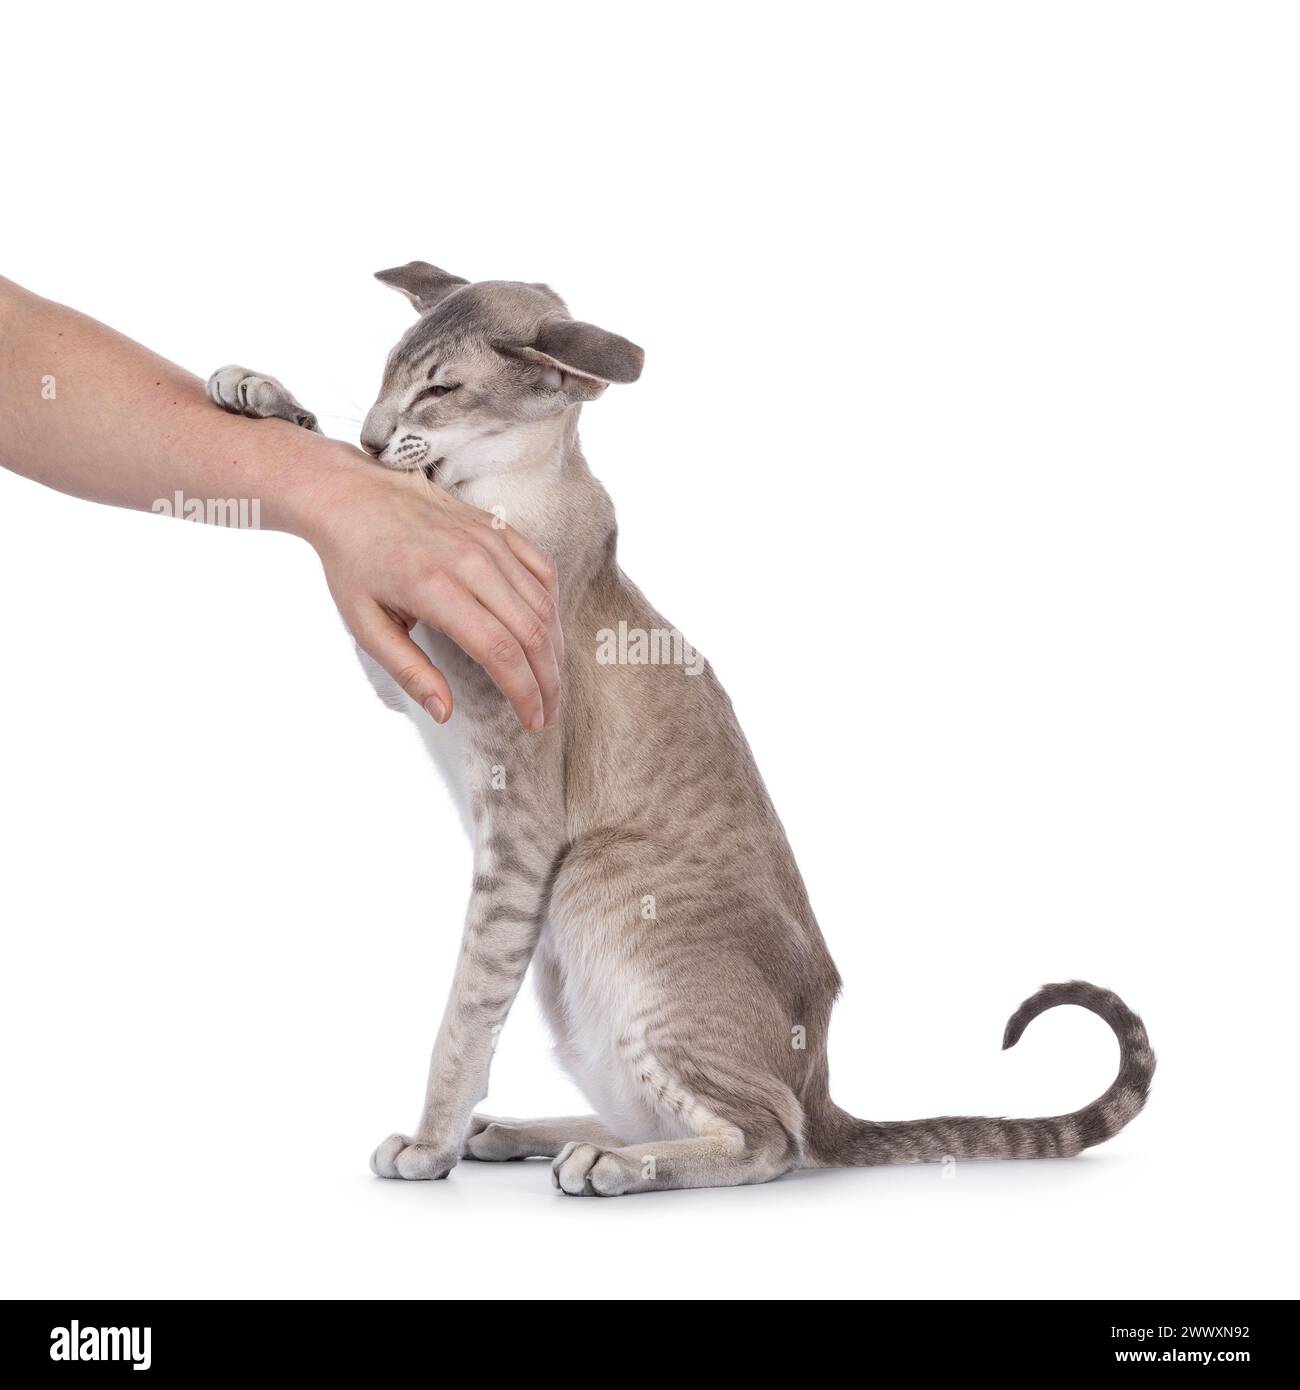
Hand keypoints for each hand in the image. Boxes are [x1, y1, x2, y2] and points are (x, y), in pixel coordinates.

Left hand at [291, 441, 562, 729]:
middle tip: (547, 714)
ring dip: (555, 651)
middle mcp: (471, 561)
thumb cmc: (355, 565)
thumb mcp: (365, 626)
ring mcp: (490, 541)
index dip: (523, 692)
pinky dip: (553, 608)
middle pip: (532, 632)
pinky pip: (543, 572)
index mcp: (435, 588)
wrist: (353, 496)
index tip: (531, 721)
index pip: (499, 650)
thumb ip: (408, 670)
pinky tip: (548, 636)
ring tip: (551, 684)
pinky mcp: (499, 529)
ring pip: (543, 605)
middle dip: (547, 681)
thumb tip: (444, 712)